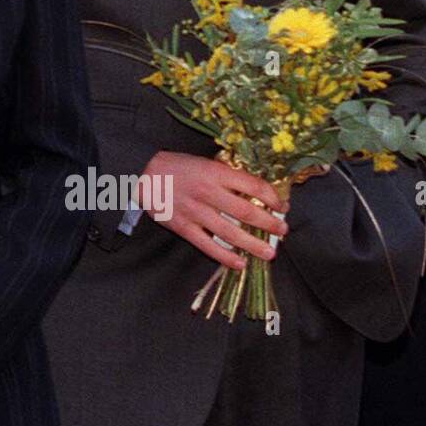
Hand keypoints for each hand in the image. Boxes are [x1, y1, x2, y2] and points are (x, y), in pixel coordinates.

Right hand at [144, 151, 288, 268]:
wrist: (142, 173)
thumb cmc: (178, 166)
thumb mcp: (205, 162)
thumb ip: (227, 176)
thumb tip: (256, 192)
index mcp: (215, 173)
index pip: (253, 185)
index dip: (272, 197)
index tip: (282, 206)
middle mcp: (208, 192)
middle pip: (246, 211)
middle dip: (269, 223)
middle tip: (282, 231)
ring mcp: (195, 212)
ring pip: (230, 232)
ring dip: (253, 244)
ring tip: (269, 253)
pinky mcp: (183, 227)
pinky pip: (207, 245)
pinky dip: (225, 256)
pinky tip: (239, 263)